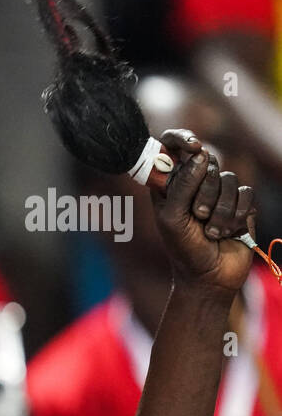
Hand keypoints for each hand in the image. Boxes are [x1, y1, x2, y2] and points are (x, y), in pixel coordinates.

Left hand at [153, 129, 255, 295]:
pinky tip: (228, 231)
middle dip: (205, 192)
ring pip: (228, 178)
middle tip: (198, 216)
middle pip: (208, 162)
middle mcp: (195, 184)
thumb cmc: (183, 248)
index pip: (174, 148)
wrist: (209, 276)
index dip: (182, 138)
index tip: (193, 146)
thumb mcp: (172, 217)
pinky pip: (245, 192)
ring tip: (211, 231)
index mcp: (170, 185)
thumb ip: (182, 185)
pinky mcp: (241, 204)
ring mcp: (219, 193)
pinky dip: (236, 214)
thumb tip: (200, 154)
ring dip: (221, 210)